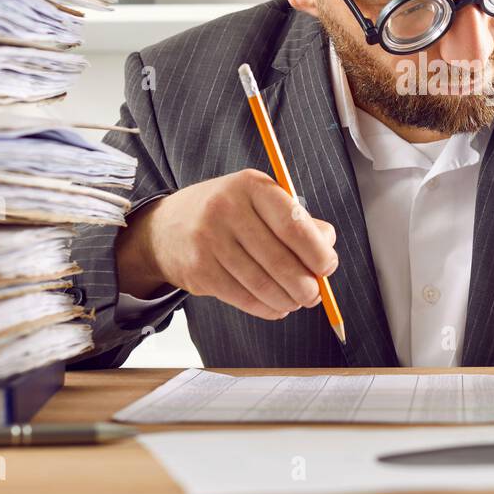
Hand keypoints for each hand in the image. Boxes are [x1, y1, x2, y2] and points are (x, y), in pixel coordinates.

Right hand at [116, 169, 337, 320]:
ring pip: (262, 283)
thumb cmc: (226, 214)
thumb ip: (297, 220)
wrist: (165, 228)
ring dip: (287, 299)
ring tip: (297, 301)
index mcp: (251, 186)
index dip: (316, 251)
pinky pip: (243, 297)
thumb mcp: (259, 201)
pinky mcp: (199, 270)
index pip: (293, 223)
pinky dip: (266, 308)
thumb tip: (327, 247)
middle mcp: (227, 209)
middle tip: (315, 294)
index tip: (328, 266)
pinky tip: (276, 307)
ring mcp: (209, 240)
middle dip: (305, 284)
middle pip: (279, 258)